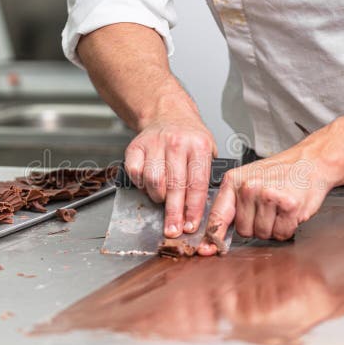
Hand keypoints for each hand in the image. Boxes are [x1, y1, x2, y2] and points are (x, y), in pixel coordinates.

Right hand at [124, 97, 216, 237]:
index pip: (197, 184)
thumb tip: (201, 210)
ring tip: (161, 199)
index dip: (193, 209)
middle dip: (174, 213)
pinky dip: (140, 184)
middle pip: (174, 185)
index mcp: (199, 145)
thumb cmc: (190, 138)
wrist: (169, 114)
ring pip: (153, 181)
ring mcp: (155, 143)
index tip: (190, 226)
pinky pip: (135, 173)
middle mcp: (177, 143)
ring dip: (157, 197)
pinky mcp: (136, 146)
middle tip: (173, 230)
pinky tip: (147, 185)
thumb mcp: (208, 151)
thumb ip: (206, 176)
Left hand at [198, 144, 342, 255]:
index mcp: (233, 181)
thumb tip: (215, 234)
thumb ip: (233, 205)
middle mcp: (248, 187)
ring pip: (263, 234)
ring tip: (280, 207)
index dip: (212, 236)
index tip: (206, 250)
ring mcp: (267, 195)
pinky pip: (282, 233)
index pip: (217, 215)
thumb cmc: (280, 173)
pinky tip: (290, 210)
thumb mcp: (249, 180)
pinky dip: (288, 227)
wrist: (310, 162)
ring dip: (274, 227)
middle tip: (269, 208)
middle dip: (256, 226)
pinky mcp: (287, 204)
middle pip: (243, 231)